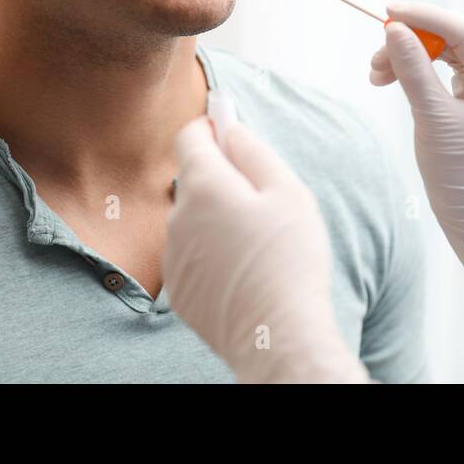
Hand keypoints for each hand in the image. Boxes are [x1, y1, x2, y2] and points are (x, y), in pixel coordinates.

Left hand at [163, 117, 369, 382]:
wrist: (278, 335)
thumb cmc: (290, 259)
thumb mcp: (287, 191)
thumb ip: (253, 151)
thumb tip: (230, 128)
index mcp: (204, 186)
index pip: (190, 136)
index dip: (212, 128)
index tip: (233, 135)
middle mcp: (178, 217)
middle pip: (194, 179)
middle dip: (222, 180)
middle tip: (263, 202)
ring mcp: (174, 257)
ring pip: (193, 220)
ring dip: (216, 219)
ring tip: (258, 245)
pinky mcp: (179, 290)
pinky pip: (193, 255)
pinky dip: (212, 254)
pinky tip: (245, 272)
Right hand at [371, 2, 463, 300]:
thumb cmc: (457, 169)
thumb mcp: (432, 117)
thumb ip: (413, 71)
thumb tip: (394, 30)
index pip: (462, 33)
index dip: (425, 18)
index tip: (389, 12)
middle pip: (449, 39)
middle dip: (410, 41)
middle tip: (376, 53)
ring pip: (439, 51)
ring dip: (405, 56)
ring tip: (376, 73)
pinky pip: (436, 68)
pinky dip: (411, 70)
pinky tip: (387, 77)